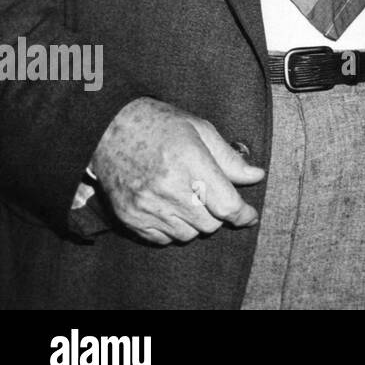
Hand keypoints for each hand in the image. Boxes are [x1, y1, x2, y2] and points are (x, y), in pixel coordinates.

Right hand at [89, 97, 265, 244]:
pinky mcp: (130, 218)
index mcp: (190, 162)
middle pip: (210, 225)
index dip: (243, 214)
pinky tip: (171, 207)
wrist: (108, 129)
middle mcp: (168, 189)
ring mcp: (146, 206)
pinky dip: (173, 229)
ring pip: (188, 235)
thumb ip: (229, 158)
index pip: (226, 205)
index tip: (249, 215)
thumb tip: (256, 176)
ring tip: (190, 198)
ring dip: (196, 222)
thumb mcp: (200, 130)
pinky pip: (163, 240)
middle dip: (218, 214)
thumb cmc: (159, 125)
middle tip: (212, 196)